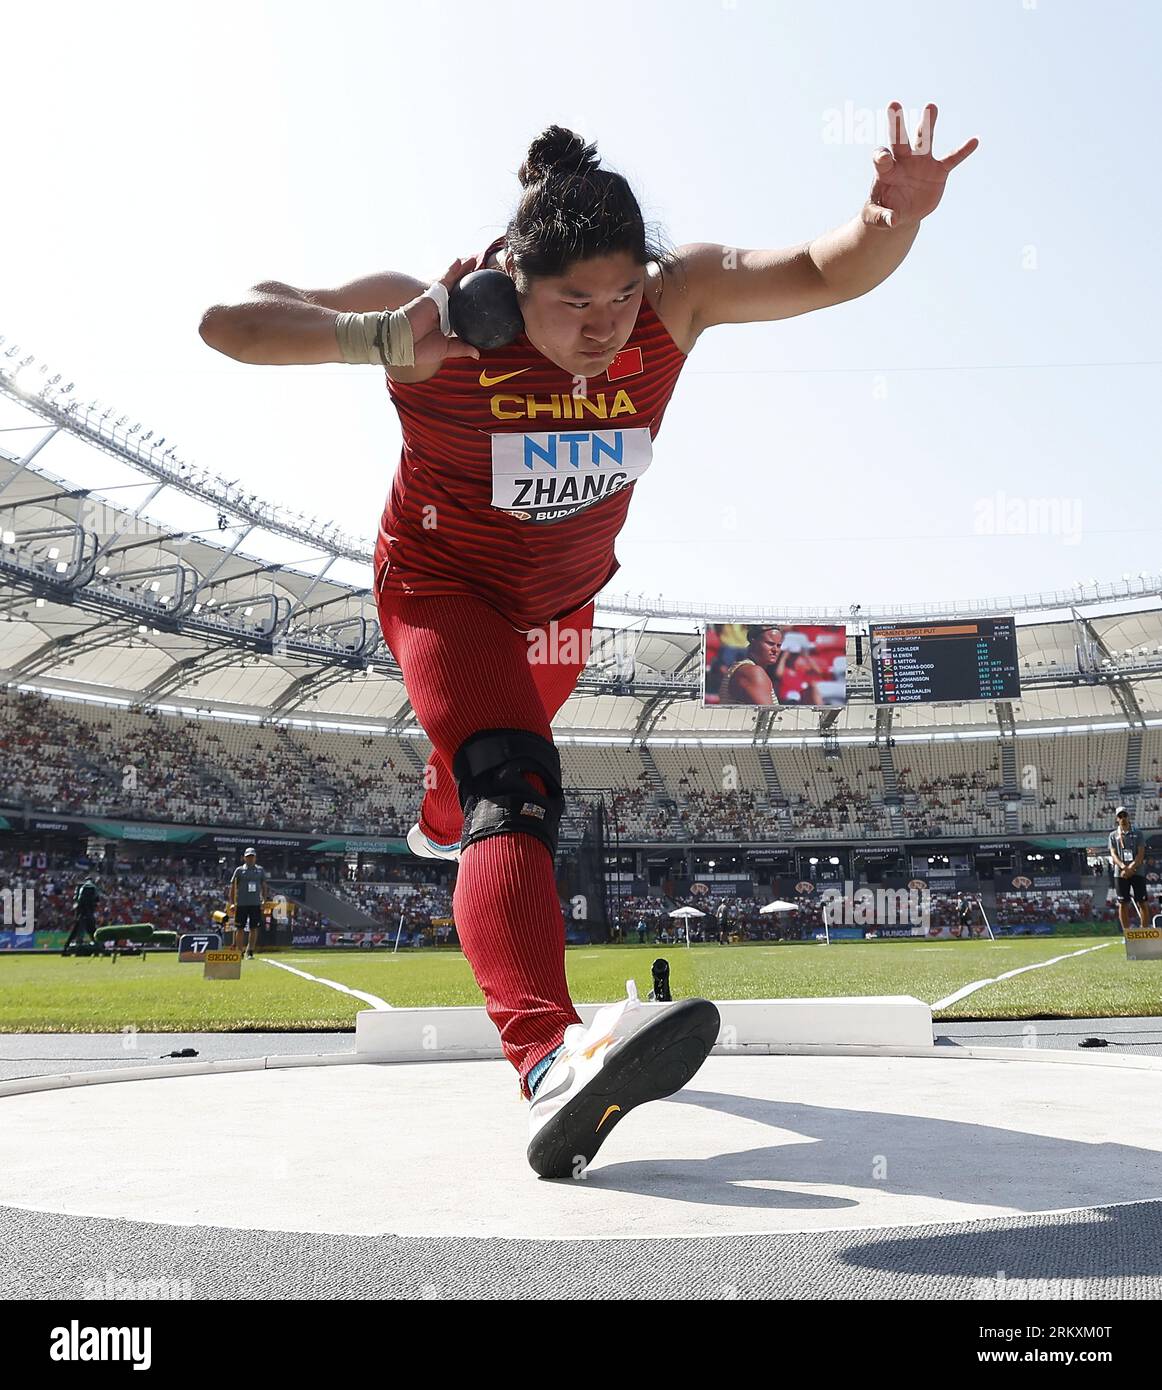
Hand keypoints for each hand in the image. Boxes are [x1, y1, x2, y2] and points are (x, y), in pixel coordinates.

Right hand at [400, 256, 481, 367]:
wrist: (403, 341)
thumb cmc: (419, 348)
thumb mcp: (445, 349)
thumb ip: (461, 349)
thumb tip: (477, 355)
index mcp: (447, 324)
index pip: (463, 312)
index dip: (472, 305)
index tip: (485, 300)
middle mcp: (444, 311)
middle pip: (460, 295)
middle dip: (470, 284)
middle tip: (483, 274)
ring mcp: (439, 301)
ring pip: (454, 285)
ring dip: (464, 273)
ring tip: (475, 261)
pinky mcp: (433, 294)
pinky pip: (445, 280)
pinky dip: (452, 271)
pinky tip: (460, 261)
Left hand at [863, 102, 977, 230]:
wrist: (901, 213)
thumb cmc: (883, 212)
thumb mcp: (876, 217)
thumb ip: (881, 217)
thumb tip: (892, 220)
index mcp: (886, 171)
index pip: (881, 158)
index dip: (881, 156)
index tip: (884, 157)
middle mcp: (903, 161)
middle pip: (899, 140)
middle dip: (896, 124)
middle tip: (893, 105)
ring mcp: (921, 163)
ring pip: (924, 140)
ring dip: (927, 124)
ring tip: (930, 106)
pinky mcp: (938, 171)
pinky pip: (952, 159)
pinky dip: (962, 152)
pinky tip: (974, 141)